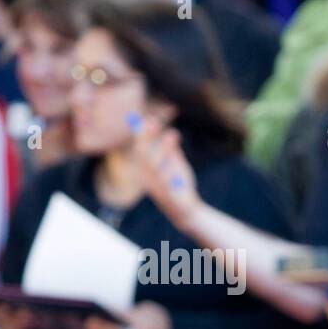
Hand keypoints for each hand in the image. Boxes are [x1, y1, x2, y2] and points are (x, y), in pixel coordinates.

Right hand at [128, 113, 200, 231]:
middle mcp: (146, 177)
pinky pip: (166, 182)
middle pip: (142, 153)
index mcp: (146, 169)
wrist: (186, 210)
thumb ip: (172, 151)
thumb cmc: (179, 186)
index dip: (144, 133)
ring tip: (174, 134)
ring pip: (154, 166)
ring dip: (163, 148)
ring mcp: (155, 187)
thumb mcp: (177, 165)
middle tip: (157, 121)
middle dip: (148, 136)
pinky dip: (170, 169)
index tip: (152, 118)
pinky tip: (177, 156)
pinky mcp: (167, 197)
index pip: (141, 147)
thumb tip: (170, 133)